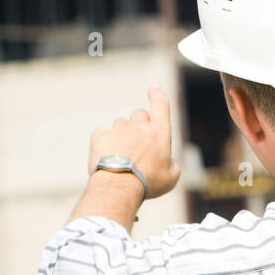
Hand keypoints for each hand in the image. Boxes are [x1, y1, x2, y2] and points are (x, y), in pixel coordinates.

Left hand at [87, 85, 181, 199]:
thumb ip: (173, 165)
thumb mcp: (171, 179)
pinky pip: (103, 135)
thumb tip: (170, 161)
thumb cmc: (147, 184)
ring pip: (121, 125)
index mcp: (159, 132)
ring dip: (122, 136)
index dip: (158, 94)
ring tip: (121, 158)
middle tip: (137, 145)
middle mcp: (139, 126)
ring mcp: (119, 129)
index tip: (154, 88)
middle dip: (139, 125)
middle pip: (140, 114)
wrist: (118, 187)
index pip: (161, 104)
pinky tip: (107, 160)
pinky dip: (105, 144)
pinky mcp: (101, 135)